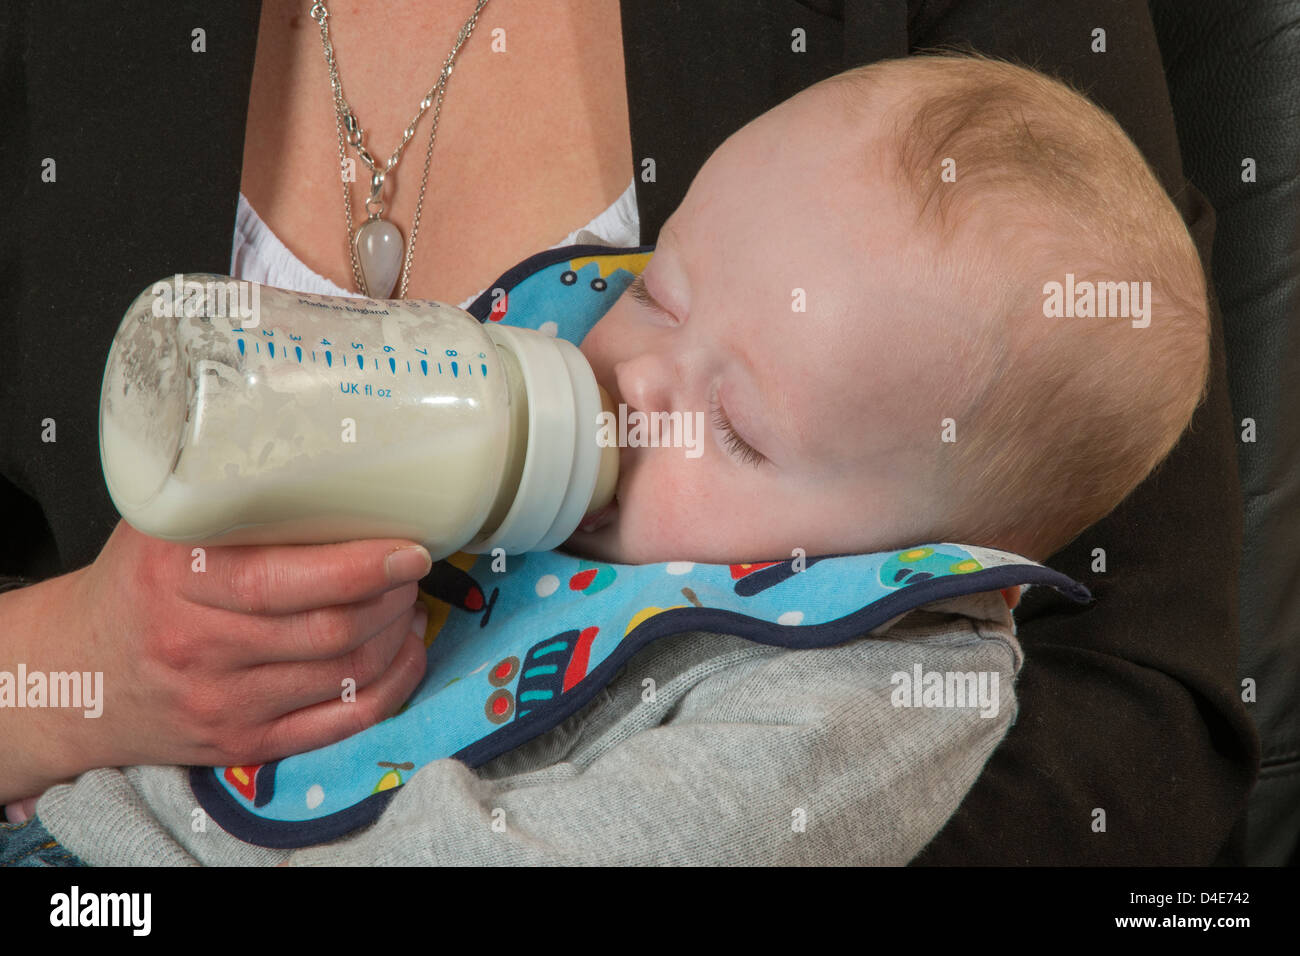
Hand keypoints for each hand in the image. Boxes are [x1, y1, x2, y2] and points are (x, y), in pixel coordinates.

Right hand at [62, 519, 429, 772]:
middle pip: (329, 629)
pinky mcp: (243, 744)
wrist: (74, 675)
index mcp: (176, 578)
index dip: (361, 567)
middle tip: (412, 568)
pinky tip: (405, 653)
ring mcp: (222, 703)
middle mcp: (197, 645)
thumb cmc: (138, 586)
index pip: (284, 580)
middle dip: (393, 596)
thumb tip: (340, 465)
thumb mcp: (164, 528)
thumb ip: (232, 500)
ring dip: (398, 636)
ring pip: (345, 674)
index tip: (408, 547)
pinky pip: (341, 723)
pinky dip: (391, 686)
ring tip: (410, 602)